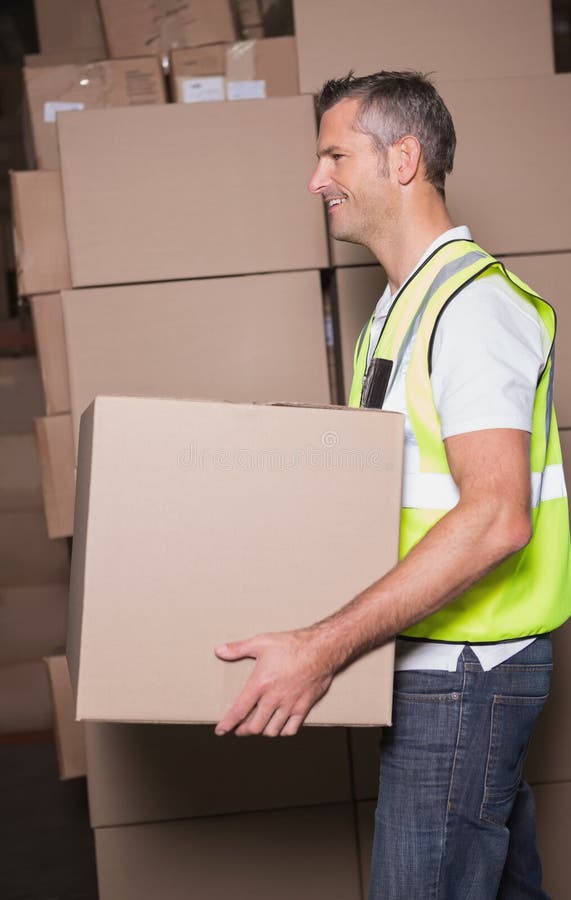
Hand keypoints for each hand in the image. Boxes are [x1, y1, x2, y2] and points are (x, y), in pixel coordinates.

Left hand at [214, 629, 333, 737]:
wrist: (320, 649)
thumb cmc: (291, 644)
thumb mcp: (261, 642)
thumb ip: (238, 648)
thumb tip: (219, 651)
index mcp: (260, 684)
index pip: (239, 710)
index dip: (227, 723)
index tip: (220, 730)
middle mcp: (274, 698)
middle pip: (254, 726)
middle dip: (244, 730)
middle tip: (239, 729)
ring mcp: (289, 705)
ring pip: (272, 730)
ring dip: (262, 731)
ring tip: (257, 727)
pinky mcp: (303, 707)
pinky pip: (291, 729)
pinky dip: (282, 731)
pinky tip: (279, 726)